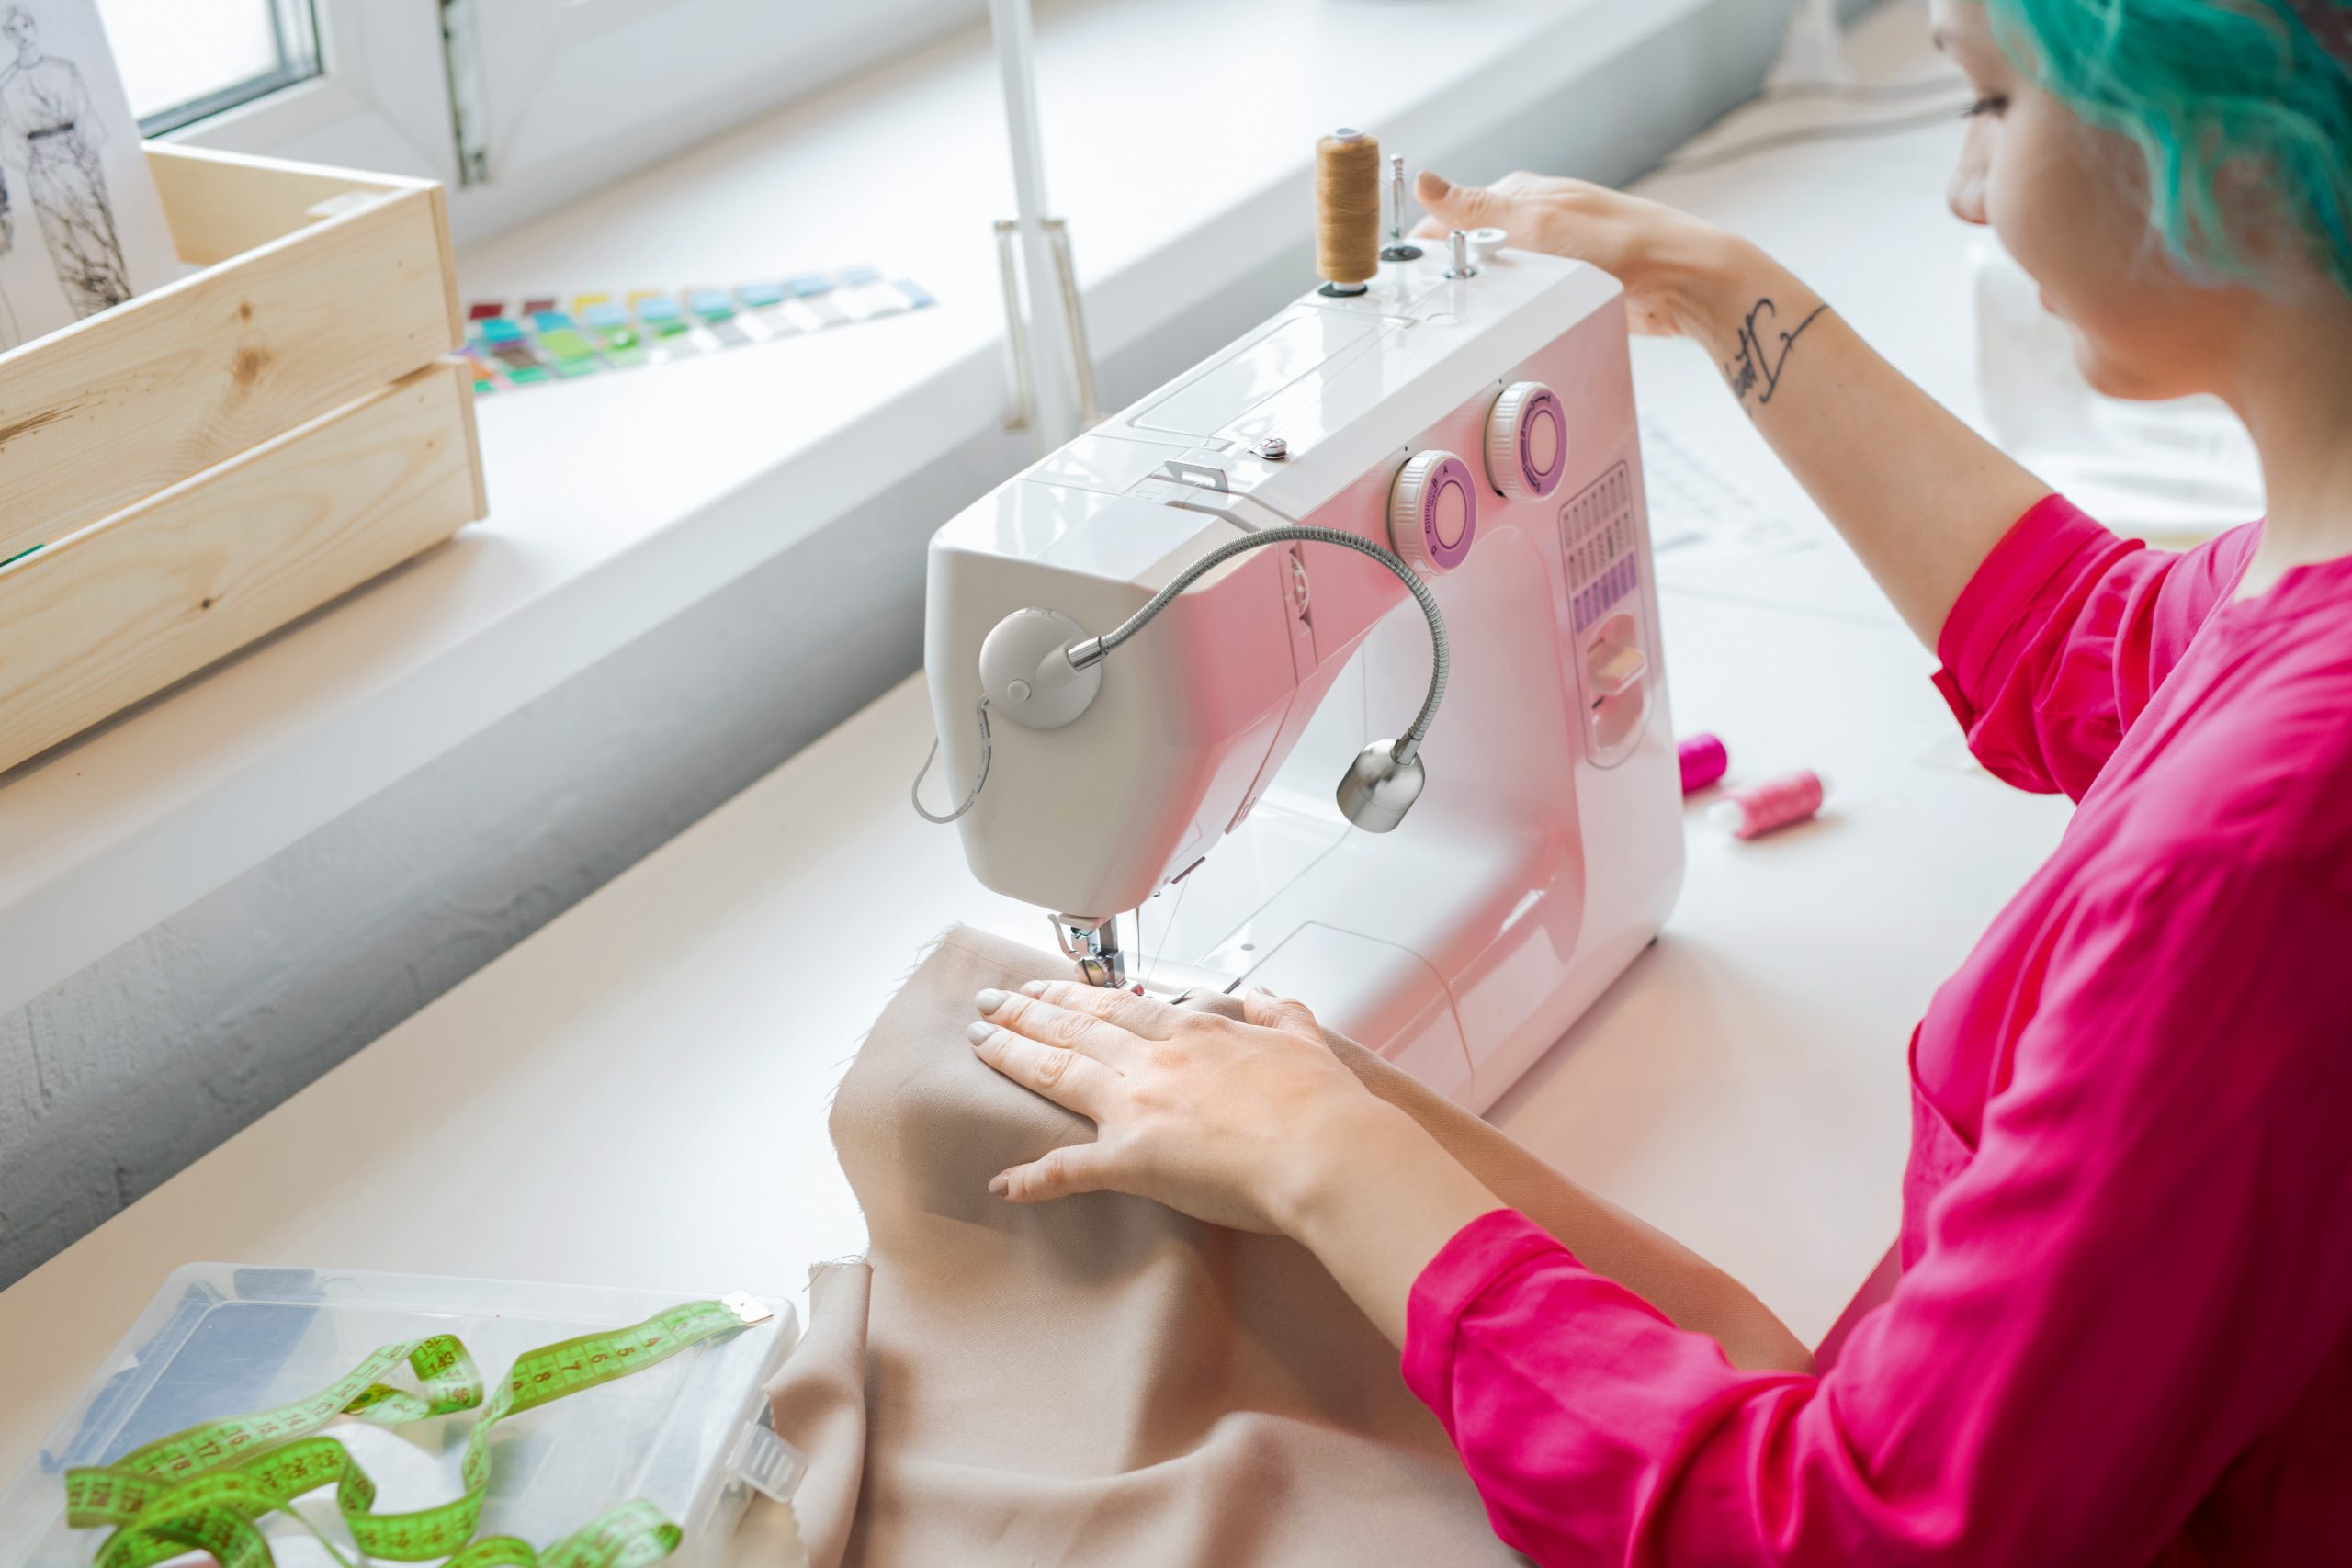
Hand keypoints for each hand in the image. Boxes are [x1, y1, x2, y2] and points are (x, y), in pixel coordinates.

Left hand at [968, 980, 1435, 1236]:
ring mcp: (1137, 1106)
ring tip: (978, 1042)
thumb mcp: (1304, 1038)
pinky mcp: (1132, 1161)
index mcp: (1192, 1031)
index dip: (1071, 994)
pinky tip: (1003, 1183)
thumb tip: (1264, 994)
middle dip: (1023, 1012)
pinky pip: (1069, 1170)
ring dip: (1011, 1056)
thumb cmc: (1323, 1104)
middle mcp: (1154, 1059)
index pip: (1115, 1004)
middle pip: (1071, 1028)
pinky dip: (1033, 1177)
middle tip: (986, 1003)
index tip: (1042, 987)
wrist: (1327, 1151)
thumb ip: (1278, 1011)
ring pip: (1056, 1073)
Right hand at [1413, 168, 1749, 338]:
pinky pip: (1523, 300)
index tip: (1407, 279)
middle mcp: (1532, 220)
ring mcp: (1550, 252)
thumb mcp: (1537, 225)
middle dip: (1452, 276)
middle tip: (1440, 308)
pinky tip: (1512, 324)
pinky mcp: (1567, 283)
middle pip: (1469, 250)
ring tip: (1477, 319)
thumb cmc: (1621, 245)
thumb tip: (1425, 181)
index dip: (1426, 247)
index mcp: (1518, 196)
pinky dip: (1512, 312)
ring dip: (1484, 298)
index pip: (1449, 217)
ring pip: (1495, 278)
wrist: (1682, 281)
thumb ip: (1476, 209)